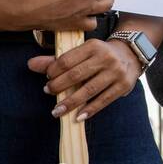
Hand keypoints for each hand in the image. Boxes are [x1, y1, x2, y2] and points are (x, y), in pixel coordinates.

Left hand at [28, 37, 142, 121]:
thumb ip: (57, 60)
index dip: (53, 71)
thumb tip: (30, 64)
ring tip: (57, 111)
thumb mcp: (82, 52)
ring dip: (70, 103)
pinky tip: (78, 117)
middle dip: (59, 86)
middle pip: (76, 75)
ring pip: (89, 90)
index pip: (67, 60)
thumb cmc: (100, 54)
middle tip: (49, 92)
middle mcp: (106, 57)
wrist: (131, 53)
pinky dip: (90, 110)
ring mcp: (116, 72)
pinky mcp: (123, 85)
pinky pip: (104, 100)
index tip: (47, 79)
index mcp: (93, 46)